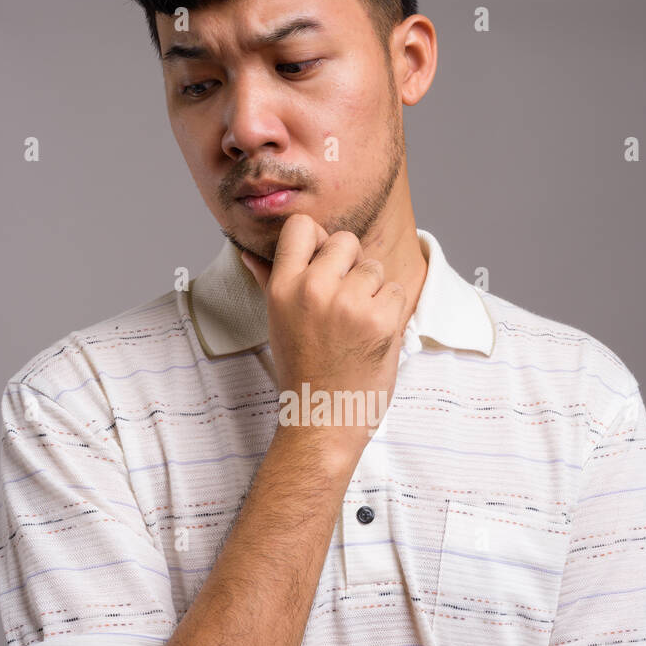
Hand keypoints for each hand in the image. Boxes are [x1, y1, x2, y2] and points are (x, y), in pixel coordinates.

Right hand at [240, 215, 408, 459]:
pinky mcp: (380, 320)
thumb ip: (269, 281)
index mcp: (283, 287)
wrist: (322, 420)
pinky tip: (373, 336)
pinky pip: (396, 291)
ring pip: (375, 268)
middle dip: (352, 266)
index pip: (302, 226)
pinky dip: (392, 311)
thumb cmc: (302, 372)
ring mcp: (348, 303)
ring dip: (374, 292)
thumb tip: (248, 254)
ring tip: (356, 325)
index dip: (319, 241)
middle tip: (344, 303)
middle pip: (346, 241)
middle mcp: (313, 289)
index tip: (323, 266)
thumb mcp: (277, 322)